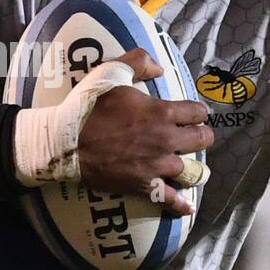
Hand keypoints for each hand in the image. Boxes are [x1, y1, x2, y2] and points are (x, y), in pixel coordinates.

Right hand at [77, 49, 213, 216]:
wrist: (67, 142)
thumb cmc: (88, 106)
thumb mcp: (111, 71)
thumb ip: (139, 61)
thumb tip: (160, 68)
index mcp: (163, 112)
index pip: (197, 112)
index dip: (197, 112)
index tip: (193, 114)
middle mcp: (166, 140)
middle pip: (202, 140)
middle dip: (201, 136)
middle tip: (193, 137)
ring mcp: (157, 166)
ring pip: (192, 171)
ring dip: (196, 169)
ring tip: (194, 169)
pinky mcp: (145, 186)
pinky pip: (170, 199)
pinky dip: (181, 205)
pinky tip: (188, 207)